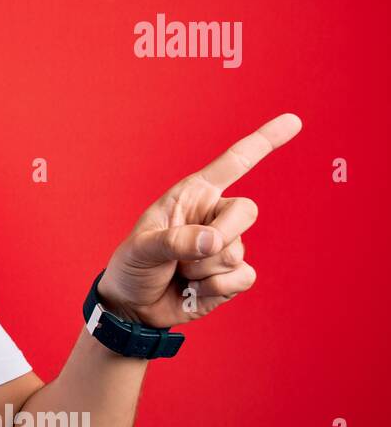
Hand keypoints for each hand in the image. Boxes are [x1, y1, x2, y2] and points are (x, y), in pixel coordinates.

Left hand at [97, 112, 302, 327]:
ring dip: (202, 269)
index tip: (294, 121)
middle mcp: (214, 216)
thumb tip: (214, 241)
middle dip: (220, 234)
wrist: (133, 306)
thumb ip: (175, 241)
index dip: (264, 141)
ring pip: (237, 251)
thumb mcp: (142, 249)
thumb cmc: (133, 268)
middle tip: (184, 254)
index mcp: (193, 196)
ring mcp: (226, 245)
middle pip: (248, 211)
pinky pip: (243, 277)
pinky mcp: (232, 275)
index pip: (234, 163)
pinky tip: (194, 290)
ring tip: (179, 272)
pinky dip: (216, 289)